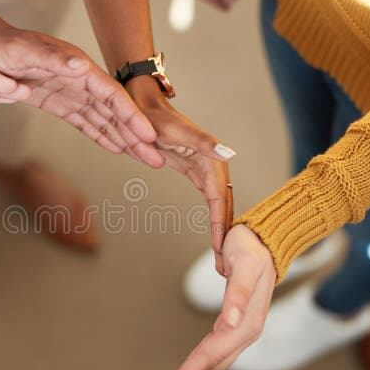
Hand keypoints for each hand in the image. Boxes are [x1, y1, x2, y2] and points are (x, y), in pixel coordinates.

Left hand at [0, 24, 163, 167]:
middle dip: (136, 135)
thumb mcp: (22, 51)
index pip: (111, 95)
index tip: (147, 136)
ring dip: (124, 139)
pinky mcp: (59, 102)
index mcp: (77, 66)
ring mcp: (71, 92)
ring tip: (145, 159)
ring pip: (104, 119)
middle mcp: (80, 79)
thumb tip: (81, 65)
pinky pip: (85, 122)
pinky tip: (117, 148)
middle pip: (114, 111)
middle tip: (156, 159)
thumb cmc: (1, 47)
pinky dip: (102, 135)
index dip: (130, 116)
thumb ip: (51, 58)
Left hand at [128, 78, 234, 264]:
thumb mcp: (176, 130)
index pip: (220, 199)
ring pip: (218, 204)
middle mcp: (212, 164)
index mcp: (212, 159)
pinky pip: (209, 198)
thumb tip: (228, 155)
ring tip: (224, 258)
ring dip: (222, 230)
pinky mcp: (194, 169)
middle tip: (226, 266)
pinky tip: (217, 236)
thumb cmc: (154, 117)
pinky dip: (214, 218)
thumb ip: (204, 143)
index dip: (222, 225)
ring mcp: (204, 168)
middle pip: (223, 205)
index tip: (221, 250)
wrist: (141, 104)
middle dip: (226, 235)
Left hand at [162, 224, 275, 369]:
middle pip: (212, 362)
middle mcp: (246, 330)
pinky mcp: (238, 324)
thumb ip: (239, 296)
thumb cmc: (251, 249)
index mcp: (246, 323)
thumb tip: (233, 323)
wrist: (266, 241)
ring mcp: (243, 329)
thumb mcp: (245, 266)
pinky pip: (218, 349)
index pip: (211, 354)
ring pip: (216, 359)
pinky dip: (205, 364)